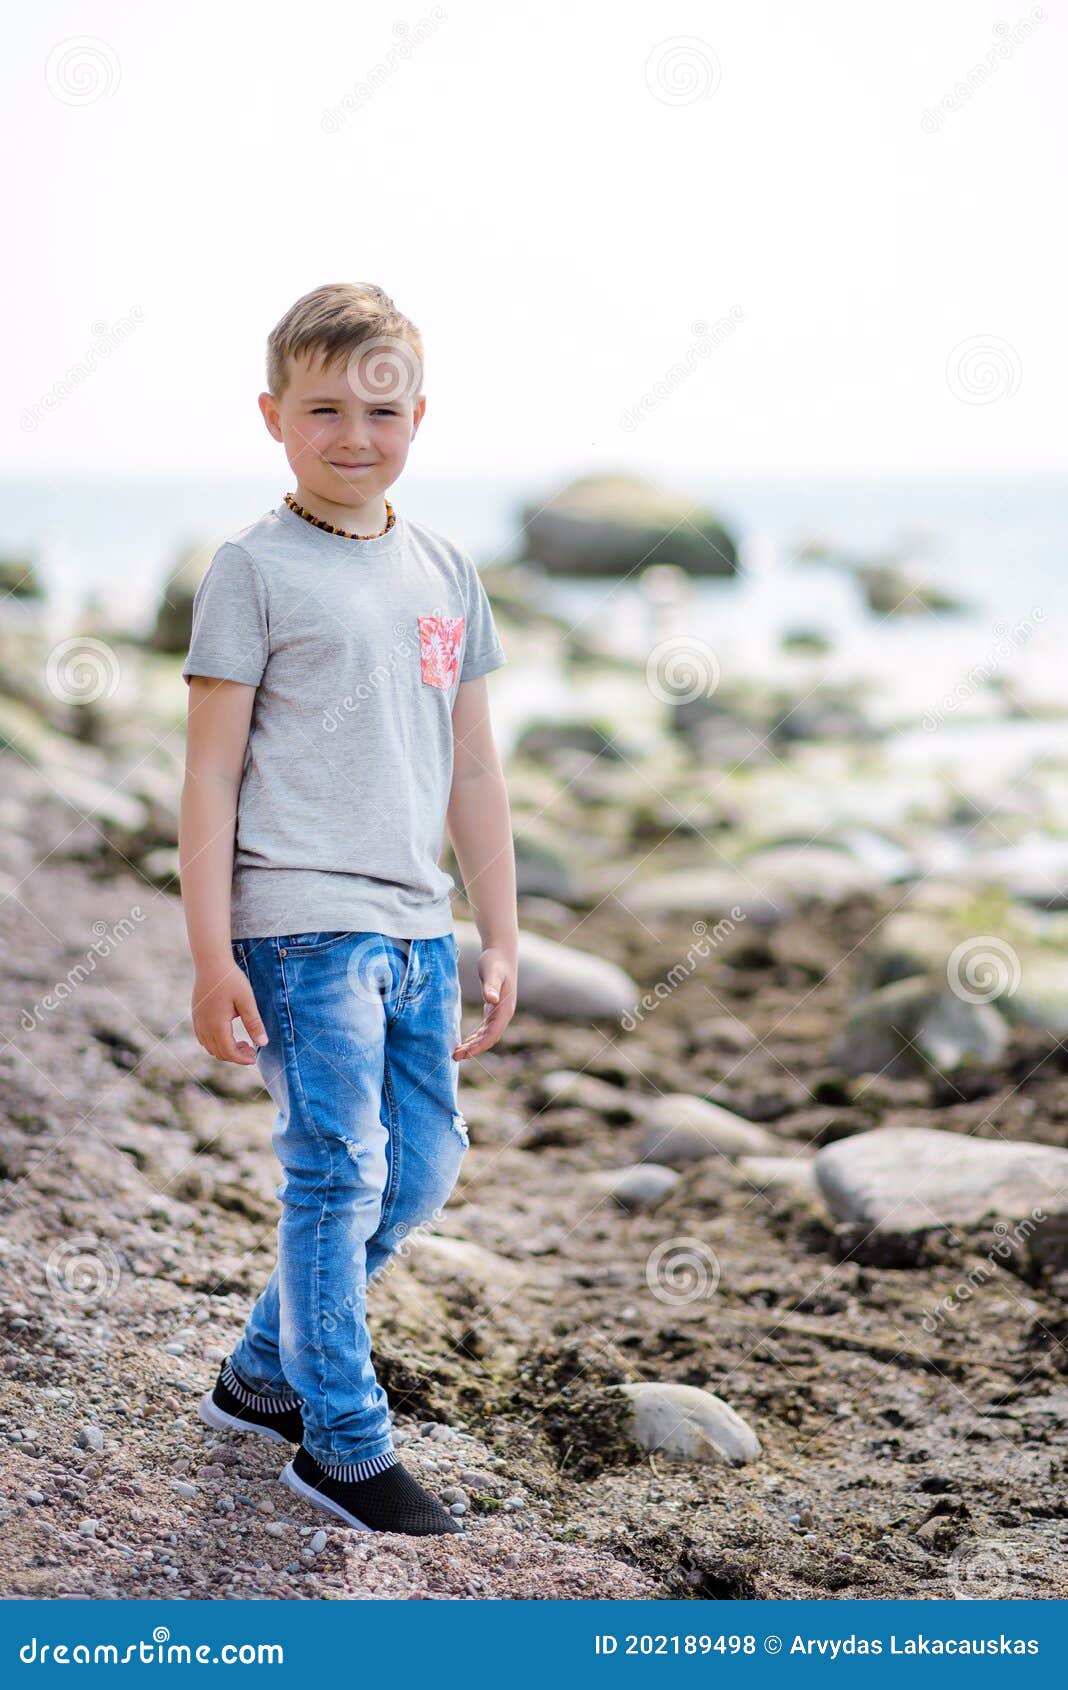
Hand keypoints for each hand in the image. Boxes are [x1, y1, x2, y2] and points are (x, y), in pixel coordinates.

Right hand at [192, 961, 267, 1064]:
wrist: (211, 963)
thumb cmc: (231, 980)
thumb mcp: (246, 1001)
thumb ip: (254, 1023)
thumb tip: (263, 1043)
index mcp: (217, 1025)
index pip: (229, 1052)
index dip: (242, 1059)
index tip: (255, 1057)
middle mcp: (204, 1026)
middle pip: (219, 1053)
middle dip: (236, 1056)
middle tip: (252, 1049)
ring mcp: (198, 1021)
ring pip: (210, 1047)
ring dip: (225, 1050)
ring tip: (242, 1042)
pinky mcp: (196, 1016)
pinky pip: (203, 1038)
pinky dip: (216, 1043)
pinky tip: (228, 1034)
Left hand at [452, 944, 515, 1060]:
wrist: (501, 950)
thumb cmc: (495, 961)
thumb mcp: (492, 973)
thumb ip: (491, 987)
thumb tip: (492, 1000)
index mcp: (505, 1009)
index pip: (492, 1035)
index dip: (479, 1047)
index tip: (464, 1054)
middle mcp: (504, 1014)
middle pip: (490, 1039)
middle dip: (474, 1050)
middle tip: (455, 1057)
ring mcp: (500, 1011)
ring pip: (487, 1035)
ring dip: (474, 1045)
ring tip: (457, 1053)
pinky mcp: (493, 1007)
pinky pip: (485, 1028)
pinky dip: (476, 1037)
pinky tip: (466, 1042)